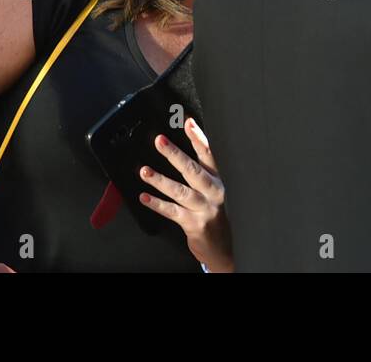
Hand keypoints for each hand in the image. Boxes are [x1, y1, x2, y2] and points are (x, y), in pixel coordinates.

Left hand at [139, 118, 232, 272]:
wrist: (225, 248)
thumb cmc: (216, 215)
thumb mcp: (214, 191)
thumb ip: (201, 174)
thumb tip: (180, 152)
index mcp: (219, 180)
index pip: (209, 155)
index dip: (198, 138)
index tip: (188, 123)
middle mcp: (214, 192)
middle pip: (193, 170)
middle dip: (175, 154)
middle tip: (160, 141)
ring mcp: (205, 209)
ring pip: (181, 191)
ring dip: (161, 180)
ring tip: (144, 171)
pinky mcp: (194, 224)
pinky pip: (173, 212)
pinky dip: (158, 204)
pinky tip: (145, 197)